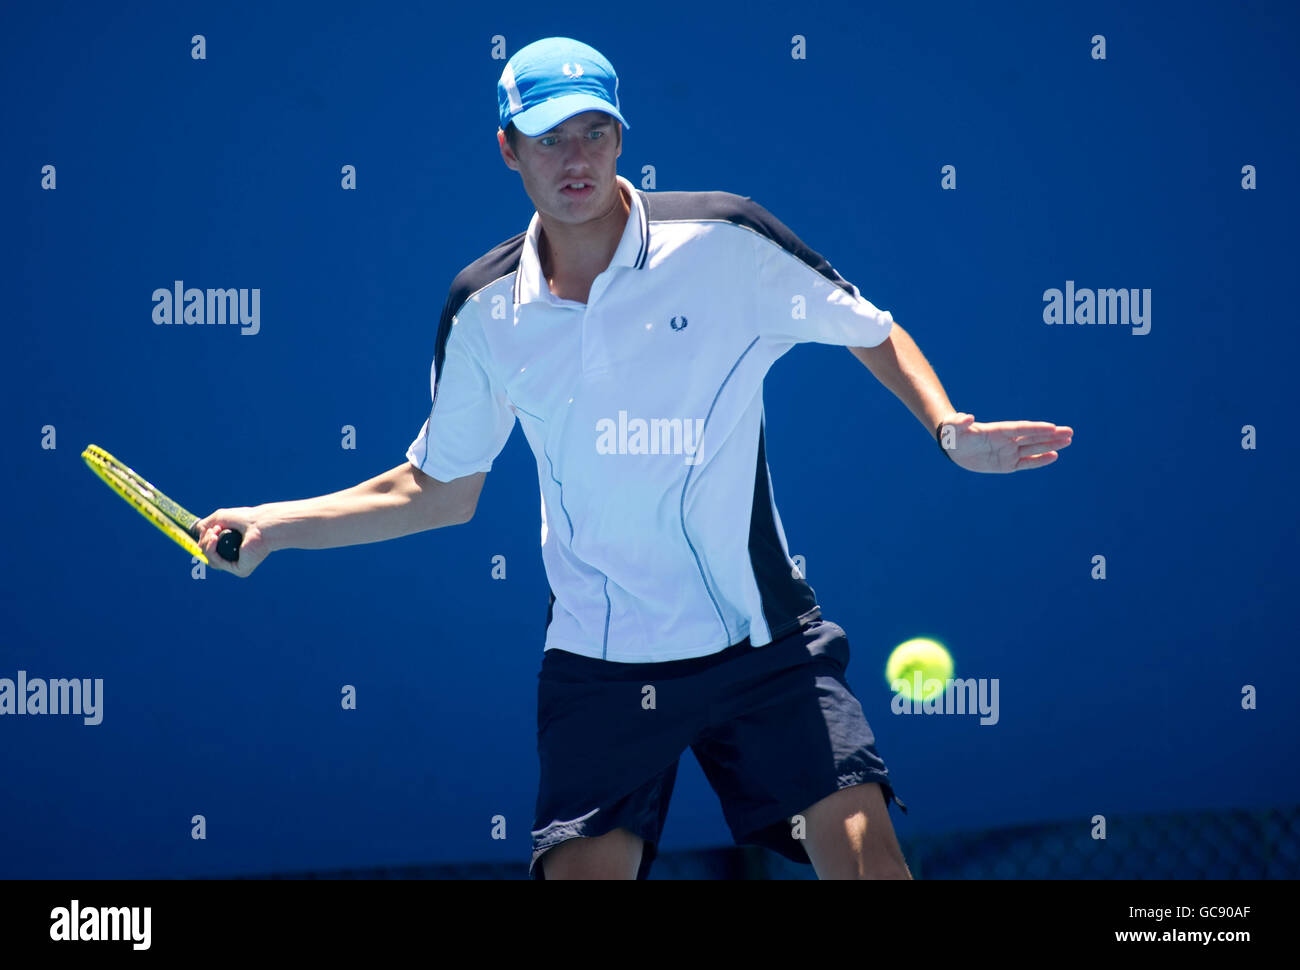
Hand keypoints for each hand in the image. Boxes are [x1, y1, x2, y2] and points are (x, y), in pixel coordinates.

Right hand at [194, 507, 270, 576]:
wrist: (260, 523)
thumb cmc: (244, 519)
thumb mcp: (219, 518)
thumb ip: (204, 526)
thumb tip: (198, 539)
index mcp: (232, 547)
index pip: (212, 549)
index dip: (207, 539)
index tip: (214, 527)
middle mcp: (236, 557)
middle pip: (209, 555)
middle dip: (207, 540)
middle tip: (216, 528)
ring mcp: (238, 564)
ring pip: (210, 560)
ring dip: (207, 545)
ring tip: (215, 532)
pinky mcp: (240, 570)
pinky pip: (217, 562)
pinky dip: (211, 550)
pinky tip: (214, 539)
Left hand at [938, 413, 1072, 472]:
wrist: (953, 446)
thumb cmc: (953, 434)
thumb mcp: (953, 428)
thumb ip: (960, 422)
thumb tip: (967, 416)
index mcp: (997, 430)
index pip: (1020, 429)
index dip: (1035, 428)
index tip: (1052, 427)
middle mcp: (1007, 440)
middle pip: (1032, 437)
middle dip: (1051, 435)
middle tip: (1070, 432)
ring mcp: (1008, 452)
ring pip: (1033, 448)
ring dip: (1050, 445)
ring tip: (1068, 440)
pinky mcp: (1006, 464)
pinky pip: (1026, 462)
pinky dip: (1039, 460)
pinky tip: (1054, 456)